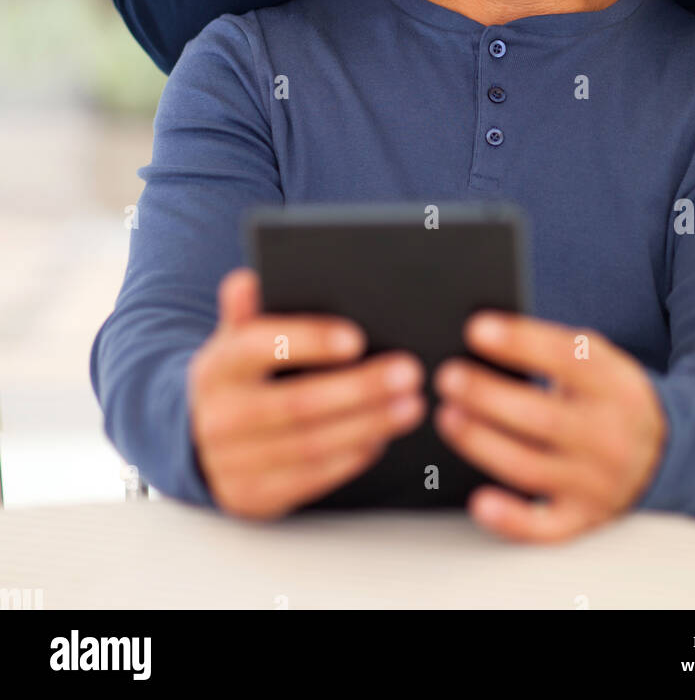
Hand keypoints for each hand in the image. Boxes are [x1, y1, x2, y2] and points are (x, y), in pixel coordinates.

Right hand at [188, 269, 425, 518]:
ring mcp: (231, 462)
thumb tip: (247, 280)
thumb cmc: (238, 377)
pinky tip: (381, 436)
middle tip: (409, 371)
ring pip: (311, 445)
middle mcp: (218, 416)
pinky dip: (351, 457)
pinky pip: (310, 479)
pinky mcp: (251, 496)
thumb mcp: (234, 340)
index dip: (309, 341)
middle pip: (297, 403)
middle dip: (360, 388)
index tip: (358, 338)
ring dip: (368, 424)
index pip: (261, 347)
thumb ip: (245, 311)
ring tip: (411, 404)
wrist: (201, 440)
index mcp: (217, 366)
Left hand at [433, 312, 666, 542]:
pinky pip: (545, 527)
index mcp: (615, 385)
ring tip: (448, 417)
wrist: (663, 452)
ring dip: (483, 443)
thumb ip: (554, 349)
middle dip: (488, 396)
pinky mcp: (584, 518)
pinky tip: (479, 501)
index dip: (520, 342)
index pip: (566, 358)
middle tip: (448, 377)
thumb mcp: (600, 361)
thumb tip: (485, 336)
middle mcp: (609, 436)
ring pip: (532, 469)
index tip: (476, 329)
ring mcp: (597, 482)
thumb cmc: (611, 397)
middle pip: (542, 417)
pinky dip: (511, 520)